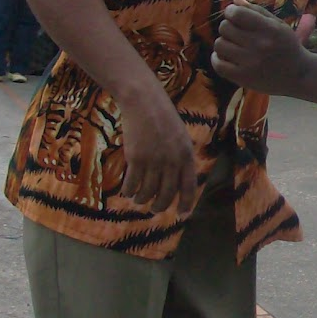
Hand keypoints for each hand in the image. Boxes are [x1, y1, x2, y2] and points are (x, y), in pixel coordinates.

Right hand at [120, 89, 197, 213]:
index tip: (182, 215)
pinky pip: (132, 183)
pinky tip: (127, 192)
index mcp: (187, 155)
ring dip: (142, 199)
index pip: (189, 187)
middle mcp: (172, 161)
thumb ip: (180, 157)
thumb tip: (177, 180)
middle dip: (160, 206)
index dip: (186, 203)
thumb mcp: (180, 137)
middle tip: (154, 209)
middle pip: (167, 194)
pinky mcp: (136, 158)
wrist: (143, 102)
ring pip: (148, 191)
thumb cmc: (162, 117)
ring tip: (139, 200)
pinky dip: (129, 191)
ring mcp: (154, 160)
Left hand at [212, 0, 309, 94]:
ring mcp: (250, 63)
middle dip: (229, 27)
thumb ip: (257, 11)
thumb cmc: (287, 46)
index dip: (231, 11)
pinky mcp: (243, 78)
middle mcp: (260, 46)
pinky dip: (217, 58)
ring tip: (233, 45)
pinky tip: (225, 56)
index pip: (237, 14)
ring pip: (219, 44)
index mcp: (270, 30)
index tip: (235, 15)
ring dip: (224, 42)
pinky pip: (218, 65)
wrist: (299, 76)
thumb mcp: (278, 25)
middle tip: (237, 32)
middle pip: (225, 28)